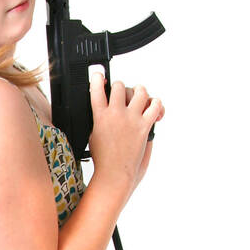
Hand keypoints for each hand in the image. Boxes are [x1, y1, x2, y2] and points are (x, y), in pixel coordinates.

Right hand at [87, 74, 163, 207]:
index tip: (98, 75)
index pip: (96, 90)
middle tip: (123, 93)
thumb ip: (99, 120)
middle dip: (121, 87)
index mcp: (99, 116)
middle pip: (120, 86)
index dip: (96, 79)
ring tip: (140, 96)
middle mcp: (116, 114)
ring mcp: (131, 119)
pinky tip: (154, 109)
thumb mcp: (93, 136)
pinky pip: (155, 105)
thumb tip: (104, 112)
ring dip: (140, 91)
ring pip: (140, 91)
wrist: (114, 174)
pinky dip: (157, 104)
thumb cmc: (103, 160)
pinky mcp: (144, 126)